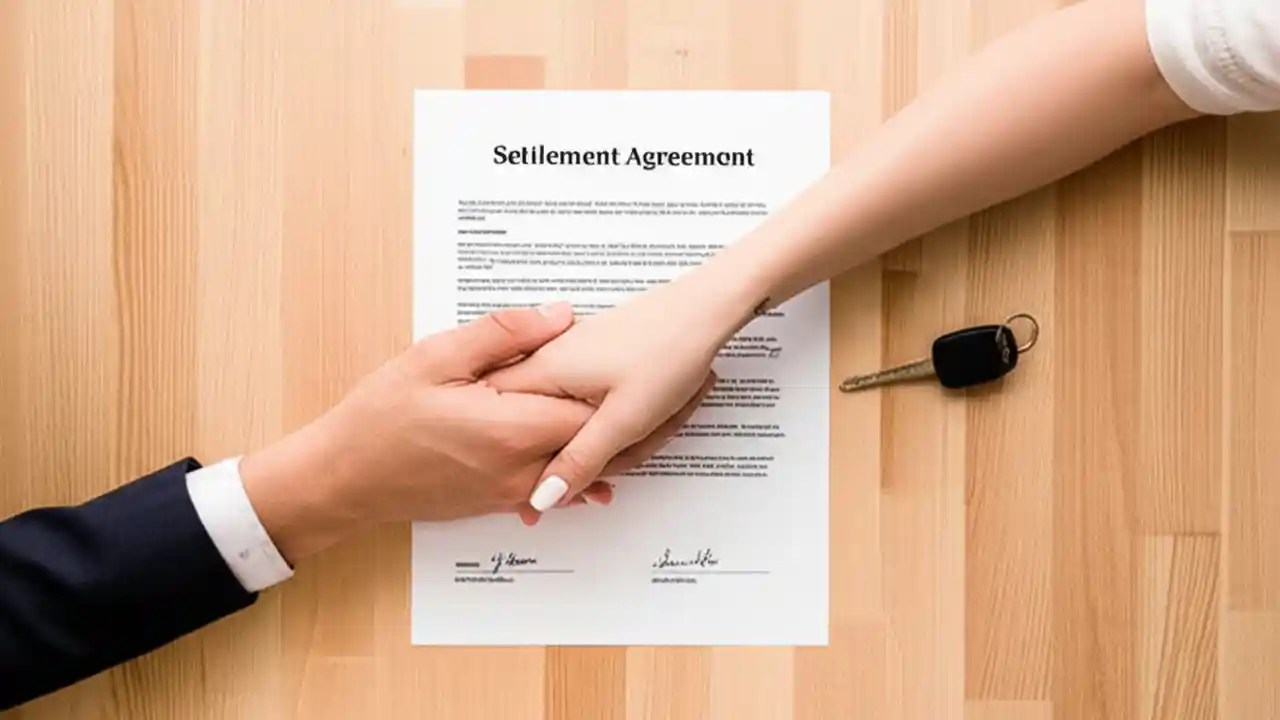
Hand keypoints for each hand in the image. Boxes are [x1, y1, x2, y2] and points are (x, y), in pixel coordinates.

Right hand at [238, 303, 612, 561]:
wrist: (344, 478)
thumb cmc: (380, 417)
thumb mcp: (437, 357)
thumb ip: (505, 334)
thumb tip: (559, 315)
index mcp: (512, 430)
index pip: (594, 412)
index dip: (614, 386)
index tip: (624, 360)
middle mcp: (521, 470)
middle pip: (595, 446)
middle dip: (614, 415)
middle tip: (628, 381)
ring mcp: (512, 493)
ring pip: (579, 470)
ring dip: (595, 442)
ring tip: (613, 410)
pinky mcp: (500, 502)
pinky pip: (555, 486)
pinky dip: (571, 463)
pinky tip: (574, 438)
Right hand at [487, 275, 752, 517]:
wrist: (703, 309)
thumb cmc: (668, 350)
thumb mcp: (623, 419)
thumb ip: (579, 459)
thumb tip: (544, 496)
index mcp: (542, 372)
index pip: (504, 426)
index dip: (523, 468)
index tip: (548, 497)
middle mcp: (547, 361)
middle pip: (537, 428)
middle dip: (576, 461)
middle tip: (607, 480)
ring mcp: (567, 357)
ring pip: (565, 420)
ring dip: (605, 442)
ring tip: (652, 427)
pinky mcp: (588, 358)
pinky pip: (583, 404)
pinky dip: (610, 423)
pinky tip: (644, 420)